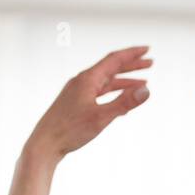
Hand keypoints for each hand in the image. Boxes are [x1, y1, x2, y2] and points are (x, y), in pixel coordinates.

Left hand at [26, 46, 152, 161]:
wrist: (45, 144)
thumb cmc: (69, 131)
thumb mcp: (101, 117)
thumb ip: (125, 103)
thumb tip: (147, 90)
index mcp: (87, 79)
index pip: (114, 60)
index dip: (132, 54)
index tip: (148, 50)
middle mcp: (82, 82)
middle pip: (110, 69)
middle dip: (131, 66)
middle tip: (150, 63)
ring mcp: (78, 92)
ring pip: (105, 82)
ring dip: (124, 82)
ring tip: (141, 83)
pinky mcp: (75, 104)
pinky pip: (99, 94)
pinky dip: (113, 94)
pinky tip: (122, 103)